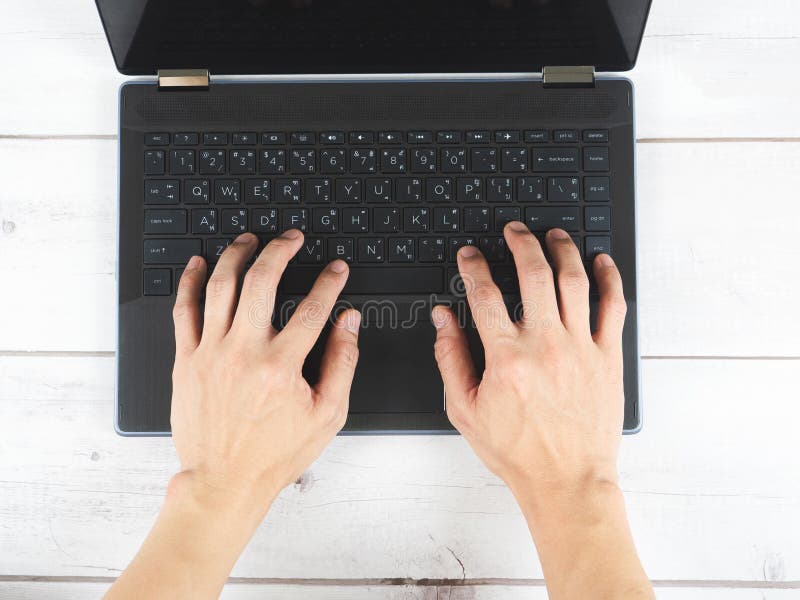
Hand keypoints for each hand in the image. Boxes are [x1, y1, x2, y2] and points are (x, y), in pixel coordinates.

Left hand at [106, 230, 360, 599]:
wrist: (223, 481)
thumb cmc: (274, 454)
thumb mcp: (327, 415)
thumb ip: (341, 362)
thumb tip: (348, 322)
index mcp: (281, 367)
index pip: (312, 308)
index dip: (329, 282)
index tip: (337, 269)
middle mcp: (244, 352)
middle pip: (262, 282)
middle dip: (280, 250)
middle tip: (291, 238)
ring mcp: (211, 353)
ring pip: (221, 286)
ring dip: (237, 255)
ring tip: (250, 240)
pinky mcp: (186, 361)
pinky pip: (184, 310)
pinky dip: (190, 282)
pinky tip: (198, 264)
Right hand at [432, 222, 625, 495]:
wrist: (567, 480)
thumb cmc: (517, 451)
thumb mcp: (465, 410)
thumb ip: (451, 358)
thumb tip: (442, 320)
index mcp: (507, 358)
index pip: (485, 295)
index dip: (473, 267)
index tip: (470, 255)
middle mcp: (545, 346)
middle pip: (533, 274)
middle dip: (520, 243)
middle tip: (514, 230)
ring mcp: (580, 348)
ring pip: (574, 281)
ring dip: (562, 250)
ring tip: (552, 235)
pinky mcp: (607, 357)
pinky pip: (613, 306)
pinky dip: (608, 278)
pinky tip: (600, 262)